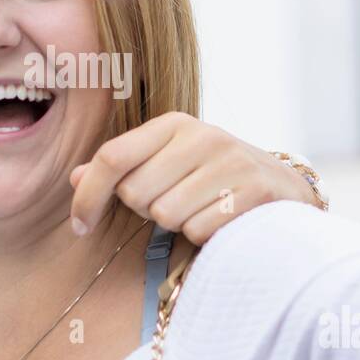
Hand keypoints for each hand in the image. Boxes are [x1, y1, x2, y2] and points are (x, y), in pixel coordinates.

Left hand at [69, 112, 319, 245]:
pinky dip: (203, 235)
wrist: (285, 189)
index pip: (112, 157)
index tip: (78, 225)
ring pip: (167, 215)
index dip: (87, 196)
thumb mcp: (166, 163)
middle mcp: (203, 135)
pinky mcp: (255, 191)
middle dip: (147, 210)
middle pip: (136, 193)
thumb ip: (121, 169)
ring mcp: (232, 162)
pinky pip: (199, 230)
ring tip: (199, 210)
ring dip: (177, 225)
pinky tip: (220, 220)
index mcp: (174, 124)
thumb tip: (74, 178)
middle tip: (173, 204)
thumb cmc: (211, 179)